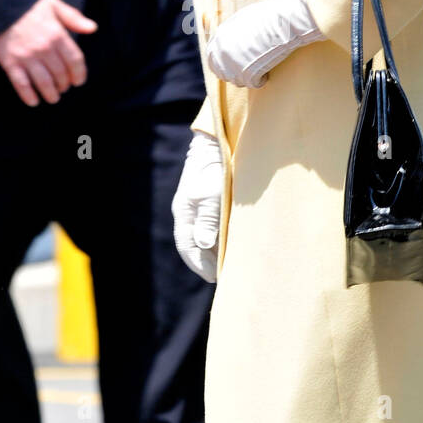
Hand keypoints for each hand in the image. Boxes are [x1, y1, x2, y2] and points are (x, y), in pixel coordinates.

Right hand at [0, 0, 96, 106]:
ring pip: (44, 83)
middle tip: (64, 88)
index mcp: (57, 35)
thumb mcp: (53, 4)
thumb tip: (92, 28)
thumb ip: (73, 17)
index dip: (79, 74)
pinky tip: (34, 101)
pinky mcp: (10, 63)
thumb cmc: (27, 4)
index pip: (75, 61)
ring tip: (53, 97)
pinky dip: (28, 96)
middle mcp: (44, 48)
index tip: (79, 81)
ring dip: (51, 94)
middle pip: (61, 75)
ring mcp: (26, 57)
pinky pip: (21, 85)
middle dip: (65, 85)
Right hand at [172, 131, 222, 282]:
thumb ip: (208, 220)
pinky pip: (216, 226)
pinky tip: (237, 244)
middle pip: (197, 244)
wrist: (218, 142)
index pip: (188, 247)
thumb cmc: (215, 168)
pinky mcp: (213, 201)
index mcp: (185, 213)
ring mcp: (201, 207)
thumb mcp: (212, 195)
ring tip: (234, 265)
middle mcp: (191, 213)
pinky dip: (224, 238)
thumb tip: (204, 245)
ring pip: (207, 236)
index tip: (215, 279)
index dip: (199, 265)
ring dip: (218, 251)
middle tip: (226, 277)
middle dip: (209, 262)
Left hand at [207, 0, 323, 88]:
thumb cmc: (269, 15)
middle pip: (223, 74)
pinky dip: (261, 80)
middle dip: (236, 74)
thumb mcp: (243, 19)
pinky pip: (253, 84)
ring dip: (250, 77)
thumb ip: (233, 33)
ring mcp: (233, 64)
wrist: (282, 20)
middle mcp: (222, 52)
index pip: (213, 59)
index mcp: (219, 37)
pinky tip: (268, 72)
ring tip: (262, 67)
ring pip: (238, 80)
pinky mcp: (247, 73)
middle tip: (250, 70)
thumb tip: (234, 43)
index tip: (236, 66)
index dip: (224, 66)